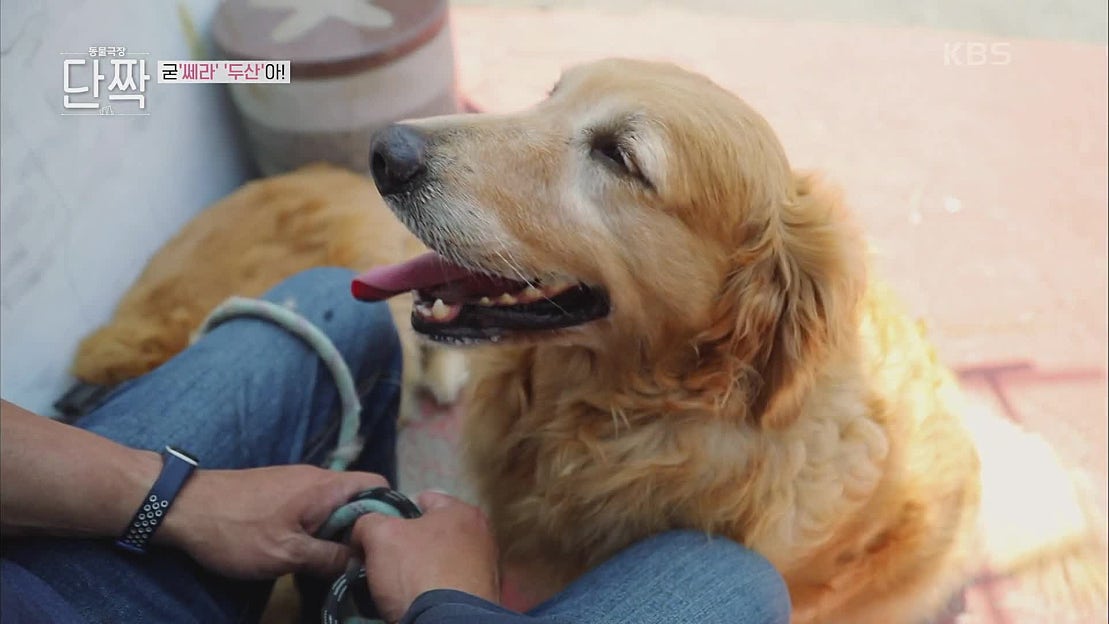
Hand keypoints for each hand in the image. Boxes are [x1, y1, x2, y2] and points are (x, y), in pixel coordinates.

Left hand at [159, 465, 387, 578]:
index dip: (389, 513)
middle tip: (359, 562)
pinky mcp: (280, 492)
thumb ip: (329, 559)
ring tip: (333, 563)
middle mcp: (317, 478)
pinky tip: (305, 552)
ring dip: (337, 532)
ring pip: (334, 505)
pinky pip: (314, 507)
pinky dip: (317, 528)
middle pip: (358, 498)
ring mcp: (297, 483)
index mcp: (326, 487)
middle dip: (362, 530)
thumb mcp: (287, 554)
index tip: (385, 545)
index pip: (378, 485)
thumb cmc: (236, 529)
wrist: (184, 508)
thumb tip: (361, 563)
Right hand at [352, 491, 499, 622]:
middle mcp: (482, 534)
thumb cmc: (417, 572)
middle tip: (386, 563)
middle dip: (408, 545)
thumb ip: (368, 522)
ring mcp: (487, 567)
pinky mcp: (484, 595)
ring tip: (400, 587)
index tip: (379, 535)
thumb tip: (364, 531)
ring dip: (422, 569)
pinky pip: (450, 585)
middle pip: (432, 532)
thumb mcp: (380, 536)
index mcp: (462, 511)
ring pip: (441, 559)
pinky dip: (436, 590)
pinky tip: (420, 600)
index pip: (422, 499)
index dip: (394, 514)